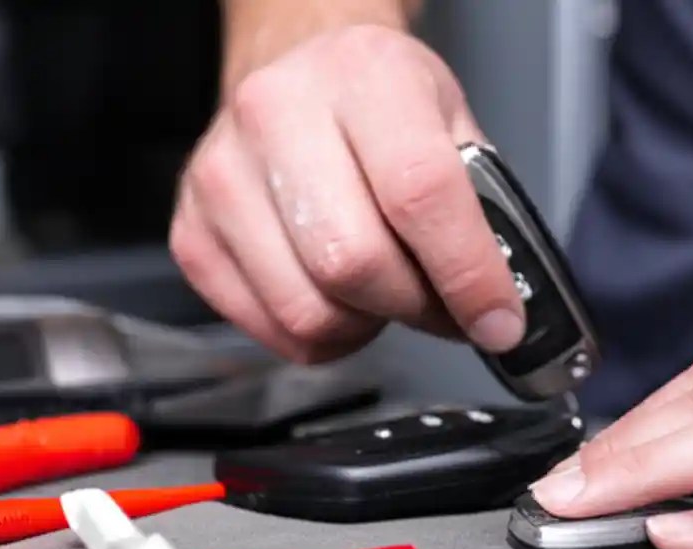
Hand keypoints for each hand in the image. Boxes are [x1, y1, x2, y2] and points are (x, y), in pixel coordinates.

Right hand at [170, 25, 524, 363]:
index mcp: (361, 74)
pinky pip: (271, 329)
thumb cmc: (374, 99)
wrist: (294, 69)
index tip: (496, 320)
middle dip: (414, 306)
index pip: (418, 193)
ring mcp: (221, 176)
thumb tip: (499, 305)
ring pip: (308, 310)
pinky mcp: (192, 232)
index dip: (466, 274)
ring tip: (380, 291)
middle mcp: (276, 115)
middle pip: (352, 263)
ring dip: (364, 324)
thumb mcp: (448, 118)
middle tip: (440, 304)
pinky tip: (333, 294)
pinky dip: (318, 335)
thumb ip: (481, 206)